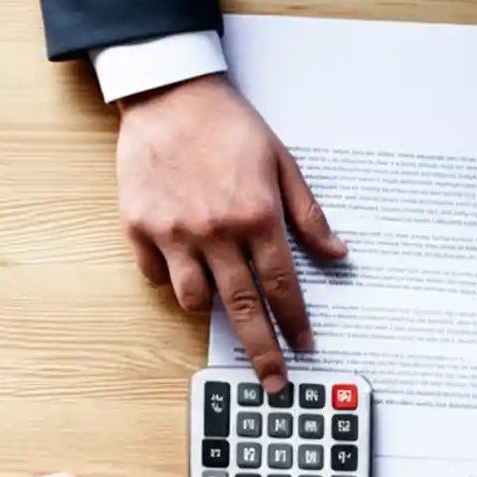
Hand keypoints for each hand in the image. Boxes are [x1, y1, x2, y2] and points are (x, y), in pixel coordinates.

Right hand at [117, 74, 347, 393]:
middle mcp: (216, 231)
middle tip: (274, 383)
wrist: (169, 94)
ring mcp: (173, 232)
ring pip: (193, 300)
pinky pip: (154, 274)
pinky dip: (167, 275)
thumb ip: (308, 215)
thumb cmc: (229, 127)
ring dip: (208, 307)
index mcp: (256, 215)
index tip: (305, 347)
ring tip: (218, 299)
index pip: (281, 285)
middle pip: (243, 308)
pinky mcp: (139, 227)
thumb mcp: (281, 163)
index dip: (295, 322)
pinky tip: (178, 260)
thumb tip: (337, 254)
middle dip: (262, 352)